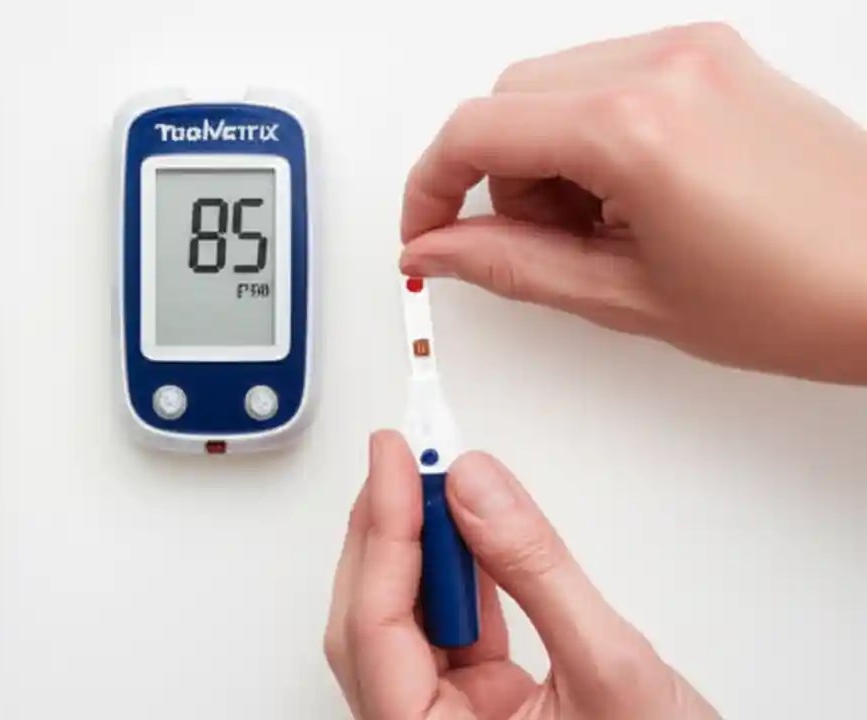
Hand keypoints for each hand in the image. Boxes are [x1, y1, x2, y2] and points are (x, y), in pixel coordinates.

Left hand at [324, 431, 718, 718]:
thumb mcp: (611, 670)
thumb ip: (536, 574)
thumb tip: (476, 488)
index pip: (377, 629)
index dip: (382, 532)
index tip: (395, 456)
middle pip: (372, 621)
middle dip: (389, 531)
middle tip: (410, 454)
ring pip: (406, 621)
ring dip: (421, 547)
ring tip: (441, 479)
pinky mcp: (481, 707)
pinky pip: (448, 631)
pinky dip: (457, 576)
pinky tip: (468, 530)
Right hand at [400, 22, 866, 383]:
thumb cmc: (798, 296)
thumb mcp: (625, 296)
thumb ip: (508, 265)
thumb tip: (434, 251)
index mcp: (634, 127)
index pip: (475, 130)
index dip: (430, 188)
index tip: (425, 231)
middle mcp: (662, 67)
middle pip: (507, 99)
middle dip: (500, 176)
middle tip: (542, 243)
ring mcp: (694, 53)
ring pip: (553, 85)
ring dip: (546, 154)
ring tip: (604, 226)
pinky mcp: (715, 56)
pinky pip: (608, 76)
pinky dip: (592, 133)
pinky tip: (633, 193)